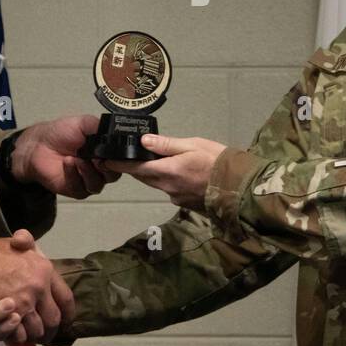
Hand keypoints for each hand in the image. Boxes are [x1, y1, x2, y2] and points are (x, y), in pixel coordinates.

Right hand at [0, 228, 74, 342]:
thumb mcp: (13, 242)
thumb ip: (25, 242)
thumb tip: (23, 239)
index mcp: (44, 270)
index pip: (66, 297)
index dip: (69, 313)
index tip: (67, 322)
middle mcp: (38, 288)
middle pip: (53, 319)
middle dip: (50, 332)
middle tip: (45, 337)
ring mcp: (23, 303)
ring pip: (35, 331)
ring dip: (31, 337)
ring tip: (28, 337)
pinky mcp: (5, 316)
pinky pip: (17, 335)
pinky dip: (15, 337)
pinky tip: (13, 335)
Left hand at [12, 115, 119, 199]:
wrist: (39, 144)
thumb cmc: (61, 133)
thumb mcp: (84, 123)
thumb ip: (101, 127)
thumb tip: (116, 130)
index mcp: (105, 153)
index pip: (121, 160)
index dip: (119, 158)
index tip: (112, 152)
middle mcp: (100, 169)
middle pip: (113, 175)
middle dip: (106, 167)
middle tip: (96, 158)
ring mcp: (88, 180)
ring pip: (98, 184)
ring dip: (88, 172)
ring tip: (78, 159)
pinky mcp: (76, 190)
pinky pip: (81, 188)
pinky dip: (74, 174)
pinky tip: (68, 163)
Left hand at [103, 134, 225, 210]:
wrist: (241, 187)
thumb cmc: (219, 161)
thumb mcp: (194, 145)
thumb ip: (167, 145)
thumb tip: (143, 141)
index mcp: (168, 172)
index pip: (136, 168)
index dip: (119, 164)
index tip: (104, 160)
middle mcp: (168, 188)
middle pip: (144, 177)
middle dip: (134, 168)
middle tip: (126, 157)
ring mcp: (177, 198)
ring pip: (156, 184)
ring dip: (152, 174)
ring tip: (154, 162)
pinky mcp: (186, 204)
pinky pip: (170, 190)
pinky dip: (168, 181)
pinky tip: (179, 173)